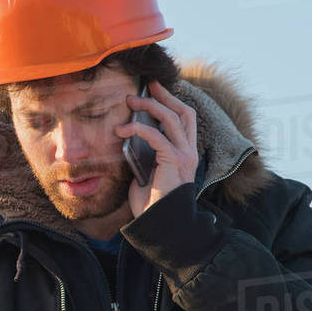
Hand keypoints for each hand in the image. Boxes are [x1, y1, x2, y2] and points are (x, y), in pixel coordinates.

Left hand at [115, 80, 198, 217]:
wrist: (159, 224)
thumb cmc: (151, 203)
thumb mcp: (145, 172)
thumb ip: (143, 155)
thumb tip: (128, 139)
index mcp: (185, 154)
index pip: (185, 120)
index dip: (171, 102)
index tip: (154, 91)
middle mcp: (189, 152)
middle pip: (183, 112)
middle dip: (165, 95)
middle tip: (147, 85)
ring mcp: (184, 155)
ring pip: (172, 118)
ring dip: (149, 106)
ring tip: (130, 102)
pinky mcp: (174, 161)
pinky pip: (156, 136)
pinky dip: (138, 129)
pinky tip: (122, 131)